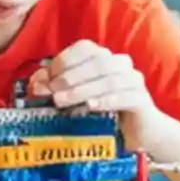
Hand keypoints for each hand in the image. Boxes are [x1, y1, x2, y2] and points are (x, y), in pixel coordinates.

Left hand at [28, 40, 162, 147]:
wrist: (140, 132)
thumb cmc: (106, 112)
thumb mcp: (78, 98)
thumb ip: (58, 88)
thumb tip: (37, 83)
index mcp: (105, 58)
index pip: (85, 48)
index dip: (65, 60)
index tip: (48, 77)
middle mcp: (121, 64)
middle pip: (97, 62)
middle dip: (71, 76)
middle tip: (52, 91)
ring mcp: (134, 81)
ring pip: (109, 80)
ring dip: (83, 89)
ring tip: (63, 101)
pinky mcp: (142, 100)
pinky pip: (125, 96)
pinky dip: (106, 100)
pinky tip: (91, 106)